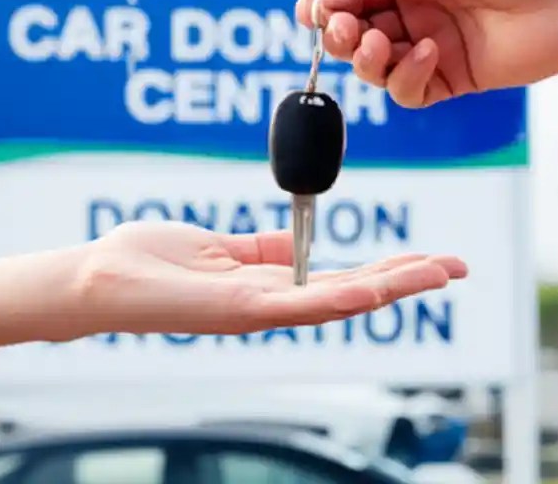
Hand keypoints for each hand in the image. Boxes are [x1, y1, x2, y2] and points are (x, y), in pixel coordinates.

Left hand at [57, 221, 465, 340]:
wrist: (99, 277)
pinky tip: (378, 287)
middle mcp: (275, 306)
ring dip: (395, 287)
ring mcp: (261, 313)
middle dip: (411, 280)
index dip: (393, 269)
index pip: (346, 278)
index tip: (432, 258)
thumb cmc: (149, 262)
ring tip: (438, 273)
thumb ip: (264, 250)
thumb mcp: (221, 246)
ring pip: (342, 300)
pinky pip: (301, 304)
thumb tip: (302, 244)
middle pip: (357, 291)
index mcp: (273, 289)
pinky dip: (344, 295)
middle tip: (459, 267)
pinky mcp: (241, 312)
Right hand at [296, 0, 557, 107]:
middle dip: (335, 32)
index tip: (329, 4)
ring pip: (372, 65)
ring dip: (362, 57)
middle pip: (350, 30)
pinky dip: (405, 76)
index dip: (327, 0)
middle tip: (346, 28)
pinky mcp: (454, 76)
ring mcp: (433, 41)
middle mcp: (416, 3)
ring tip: (377, 42)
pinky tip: (426, 53)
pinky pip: (408, 90)